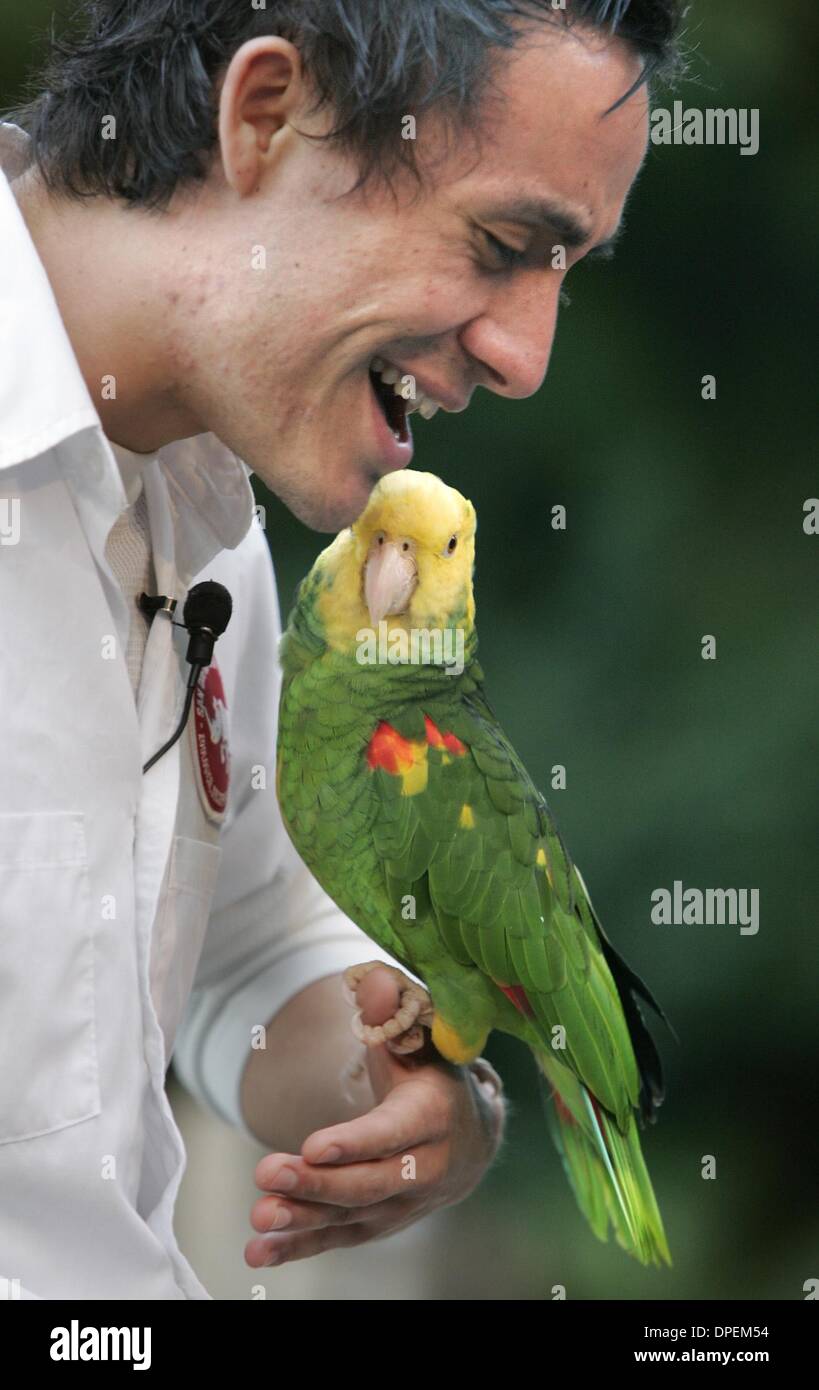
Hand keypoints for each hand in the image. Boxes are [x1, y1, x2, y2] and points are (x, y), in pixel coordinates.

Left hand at [245, 966, 504, 1267]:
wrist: (469, 1132)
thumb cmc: (430, 1070)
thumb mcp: (419, 1036)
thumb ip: (392, 1012)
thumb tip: (372, 982)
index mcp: (435, 1114)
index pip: (394, 1133)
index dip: (356, 1142)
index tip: (312, 1145)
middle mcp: (428, 1167)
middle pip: (370, 1184)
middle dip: (317, 1183)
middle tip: (266, 1175)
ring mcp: (405, 1203)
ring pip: (352, 1217)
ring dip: (303, 1221)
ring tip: (259, 1217)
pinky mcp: (381, 1223)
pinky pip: (340, 1239)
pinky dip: (299, 1247)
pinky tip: (258, 1251)